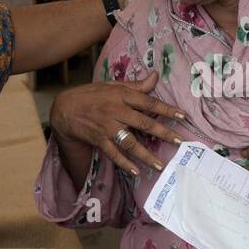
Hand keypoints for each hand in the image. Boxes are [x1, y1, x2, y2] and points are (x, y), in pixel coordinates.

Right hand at [50, 72, 185, 174]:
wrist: (65, 108)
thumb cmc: (93, 95)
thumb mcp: (113, 86)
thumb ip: (136, 85)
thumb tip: (156, 76)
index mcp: (122, 95)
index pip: (149, 103)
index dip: (167, 109)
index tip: (183, 116)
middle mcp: (116, 111)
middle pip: (144, 123)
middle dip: (163, 133)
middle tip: (179, 141)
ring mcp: (107, 127)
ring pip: (130, 142)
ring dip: (146, 155)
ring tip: (160, 165)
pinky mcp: (99, 140)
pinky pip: (114, 154)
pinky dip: (124, 163)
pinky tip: (136, 172)